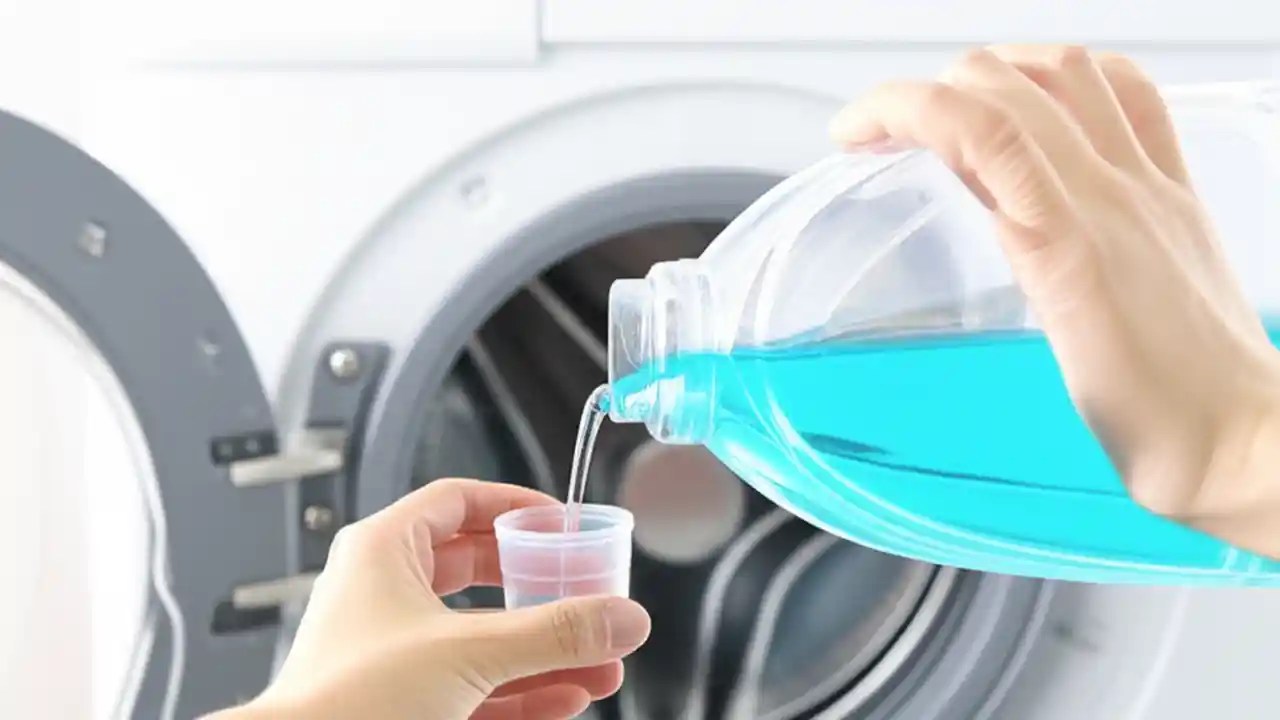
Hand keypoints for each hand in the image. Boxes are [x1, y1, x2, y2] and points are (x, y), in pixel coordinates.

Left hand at [211, 479, 650, 719]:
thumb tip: (624, 616)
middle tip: (586, 593)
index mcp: (382, 553)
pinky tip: (569, 696)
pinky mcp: (404, 703)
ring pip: (483, 639)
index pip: (456, 502)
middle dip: (542, 589)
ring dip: (544, 650)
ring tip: (601, 661)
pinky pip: (475, 687)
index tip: (562, 522)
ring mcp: (392, 653)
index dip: (514, 506)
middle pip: (478, 572)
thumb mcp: (467, 652)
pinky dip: (522, 690)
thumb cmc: (348, 701)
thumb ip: (553, 634)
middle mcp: (384, 597)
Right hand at [830, 46, 1279, 554]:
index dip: (898, 108)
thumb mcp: (1062, 349)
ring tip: (956, 101)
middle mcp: (1115, 195)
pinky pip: (1135, 98)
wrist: (1244, 442)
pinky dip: (1078, 77)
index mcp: (1072, 240)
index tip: (850, 132)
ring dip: (996, 69)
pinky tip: (1050, 101)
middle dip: (927, 91)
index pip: (978, 127)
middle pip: (1008, 86)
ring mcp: (1152, 185)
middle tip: (882, 132)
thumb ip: (1025, 256)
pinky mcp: (1178, 193)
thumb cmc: (1156, 427)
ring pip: (1069, 72)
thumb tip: (978, 185)